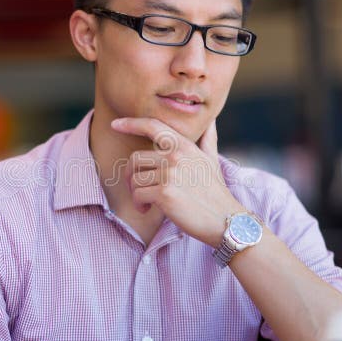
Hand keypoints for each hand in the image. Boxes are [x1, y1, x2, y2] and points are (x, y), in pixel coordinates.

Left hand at [111, 117, 241, 245]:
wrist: (225, 220)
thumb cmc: (215, 192)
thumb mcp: (212, 161)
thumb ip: (208, 139)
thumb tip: (210, 120)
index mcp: (185, 146)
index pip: (153, 126)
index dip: (131, 123)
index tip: (115, 124)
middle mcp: (176, 156)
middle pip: (135, 159)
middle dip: (130, 176)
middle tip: (138, 190)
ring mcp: (171, 174)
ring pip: (134, 179)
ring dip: (135, 194)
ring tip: (146, 203)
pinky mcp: (165, 193)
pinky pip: (137, 194)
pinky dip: (138, 204)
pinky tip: (147, 210)